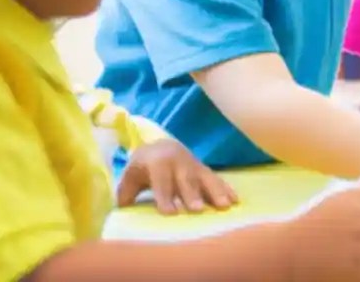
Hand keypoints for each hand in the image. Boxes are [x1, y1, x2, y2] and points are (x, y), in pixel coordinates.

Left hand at [115, 138, 236, 214]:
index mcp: (158, 162)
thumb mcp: (131, 175)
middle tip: (197, 210)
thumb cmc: (144, 166)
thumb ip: (126, 192)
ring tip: (225, 206)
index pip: (161, 181)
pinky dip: (227, 189)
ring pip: (205, 179)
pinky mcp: (205, 170)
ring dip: (216, 193)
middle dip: (192, 195)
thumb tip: (123, 208)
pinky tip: (236, 200)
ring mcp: (194, 166)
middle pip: (186, 180)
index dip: (164, 196)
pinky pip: (217, 179)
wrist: (161, 146)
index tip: (169, 213)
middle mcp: (178, 163)